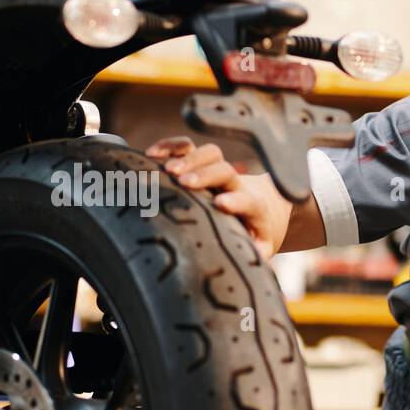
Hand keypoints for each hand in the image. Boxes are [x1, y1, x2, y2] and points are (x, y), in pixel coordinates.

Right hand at [145, 136, 293, 259]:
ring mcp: (218, 171)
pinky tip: (150, 154)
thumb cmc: (253, 233)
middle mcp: (237, 185)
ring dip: (188, 158)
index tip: (220, 203)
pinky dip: (169, 146)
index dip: (236, 200)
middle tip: (184, 182)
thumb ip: (255, 253)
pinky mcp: (201, 163)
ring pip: (210, 154)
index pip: (249, 200)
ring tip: (168, 169)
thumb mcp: (259, 247)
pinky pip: (187, 147)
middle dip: (205, 174)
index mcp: (253, 208)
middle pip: (226, 171)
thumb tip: (247, 263)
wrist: (256, 209)